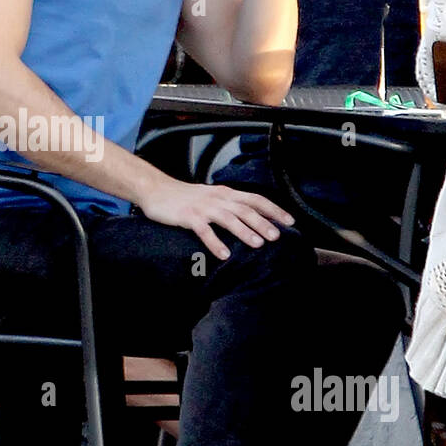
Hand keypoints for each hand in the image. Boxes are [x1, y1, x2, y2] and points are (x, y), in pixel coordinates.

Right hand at [139, 177, 294, 259]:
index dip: (273, 209)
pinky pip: (204, 231)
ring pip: (228, 218)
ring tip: (258, 244)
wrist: (157, 190)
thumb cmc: (185, 197)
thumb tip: (251, 217)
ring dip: (244, 231)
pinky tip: (224, 255)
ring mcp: (203, 207)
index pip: (255, 199)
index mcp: (226, 193)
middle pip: (245, 209)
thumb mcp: (211, 196)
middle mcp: (217, 198)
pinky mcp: (188, 217)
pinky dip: (215, 243)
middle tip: (277, 237)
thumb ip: (229, 204)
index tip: (289, 221)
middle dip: (262, 223)